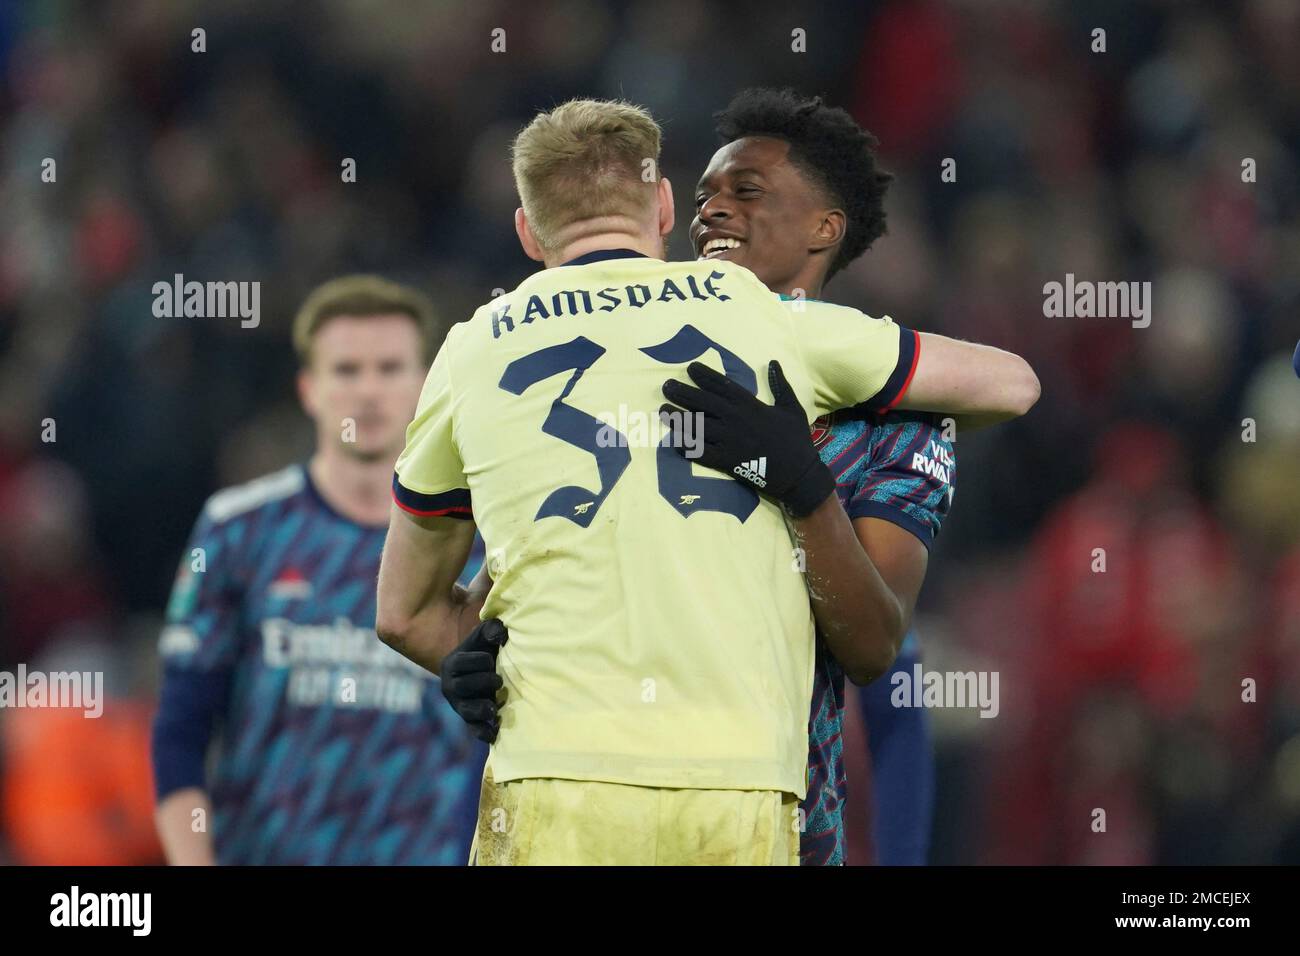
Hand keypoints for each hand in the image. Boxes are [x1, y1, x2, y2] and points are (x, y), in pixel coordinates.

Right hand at [437, 618, 507, 742]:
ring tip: (495, 708)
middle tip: (500, 681)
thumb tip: (500, 634)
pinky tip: (495, 733)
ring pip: (465, 711)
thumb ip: (492, 628)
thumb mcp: (486, 636)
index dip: (479, 661)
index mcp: (452, 664)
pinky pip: (472, 729)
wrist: (485, 671)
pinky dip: (483, 732)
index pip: (461, 664)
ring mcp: (459, 704)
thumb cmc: (486, 649)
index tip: (492, 659)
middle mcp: (450, 686)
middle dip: (483, 683)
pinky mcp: (469, 720)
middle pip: (462, 687)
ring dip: (481, 710)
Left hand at [660, 360, 833, 517]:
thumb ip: (780, 384)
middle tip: (666, 386)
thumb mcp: (791, 407)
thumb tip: (774, 362)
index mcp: (750, 405)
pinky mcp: (726, 461)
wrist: (799, 474)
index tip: (691, 368)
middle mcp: (735, 419)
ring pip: (697, 426)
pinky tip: (673, 441)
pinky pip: (701, 453)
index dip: (705, 376)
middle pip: (702, 402)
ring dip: (677, 418)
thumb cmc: (796, 439)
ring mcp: (729, 441)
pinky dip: (686, 447)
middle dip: (682, 393)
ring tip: (661, 410)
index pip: (722, 385)